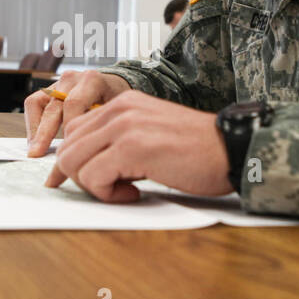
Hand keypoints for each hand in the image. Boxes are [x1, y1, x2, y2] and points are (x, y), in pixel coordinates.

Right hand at [25, 70, 130, 155]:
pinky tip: (36, 142)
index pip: (74, 103)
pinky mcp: (48, 90)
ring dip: (35, 129)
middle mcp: (72, 78)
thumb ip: (100, 125)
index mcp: (92, 80)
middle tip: (37, 154)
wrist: (114, 88)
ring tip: (34, 151)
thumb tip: (82, 150)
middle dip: (44, 133)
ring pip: (37, 103)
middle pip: (54, 105)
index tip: (68, 148)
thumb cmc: (117, 104)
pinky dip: (33, 124)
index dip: (68, 127)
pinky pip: (33, 104)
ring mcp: (58, 83)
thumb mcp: (117, 113)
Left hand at [45, 92, 233, 201]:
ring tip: (125, 190)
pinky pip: (93, 178)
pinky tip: (134, 193)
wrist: (231, 149)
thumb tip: (87, 166)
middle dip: (81, 178)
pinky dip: (108, 195)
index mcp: (123, 104)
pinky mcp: (132, 148)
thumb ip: (120, 141)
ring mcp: (124, 127)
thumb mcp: (151, 134)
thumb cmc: (197, 151)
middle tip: (111, 189)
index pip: (74, 132)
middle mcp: (119, 109)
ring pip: (72, 162)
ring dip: (94, 187)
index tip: (81, 182)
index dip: (73, 162)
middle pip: (67, 148)